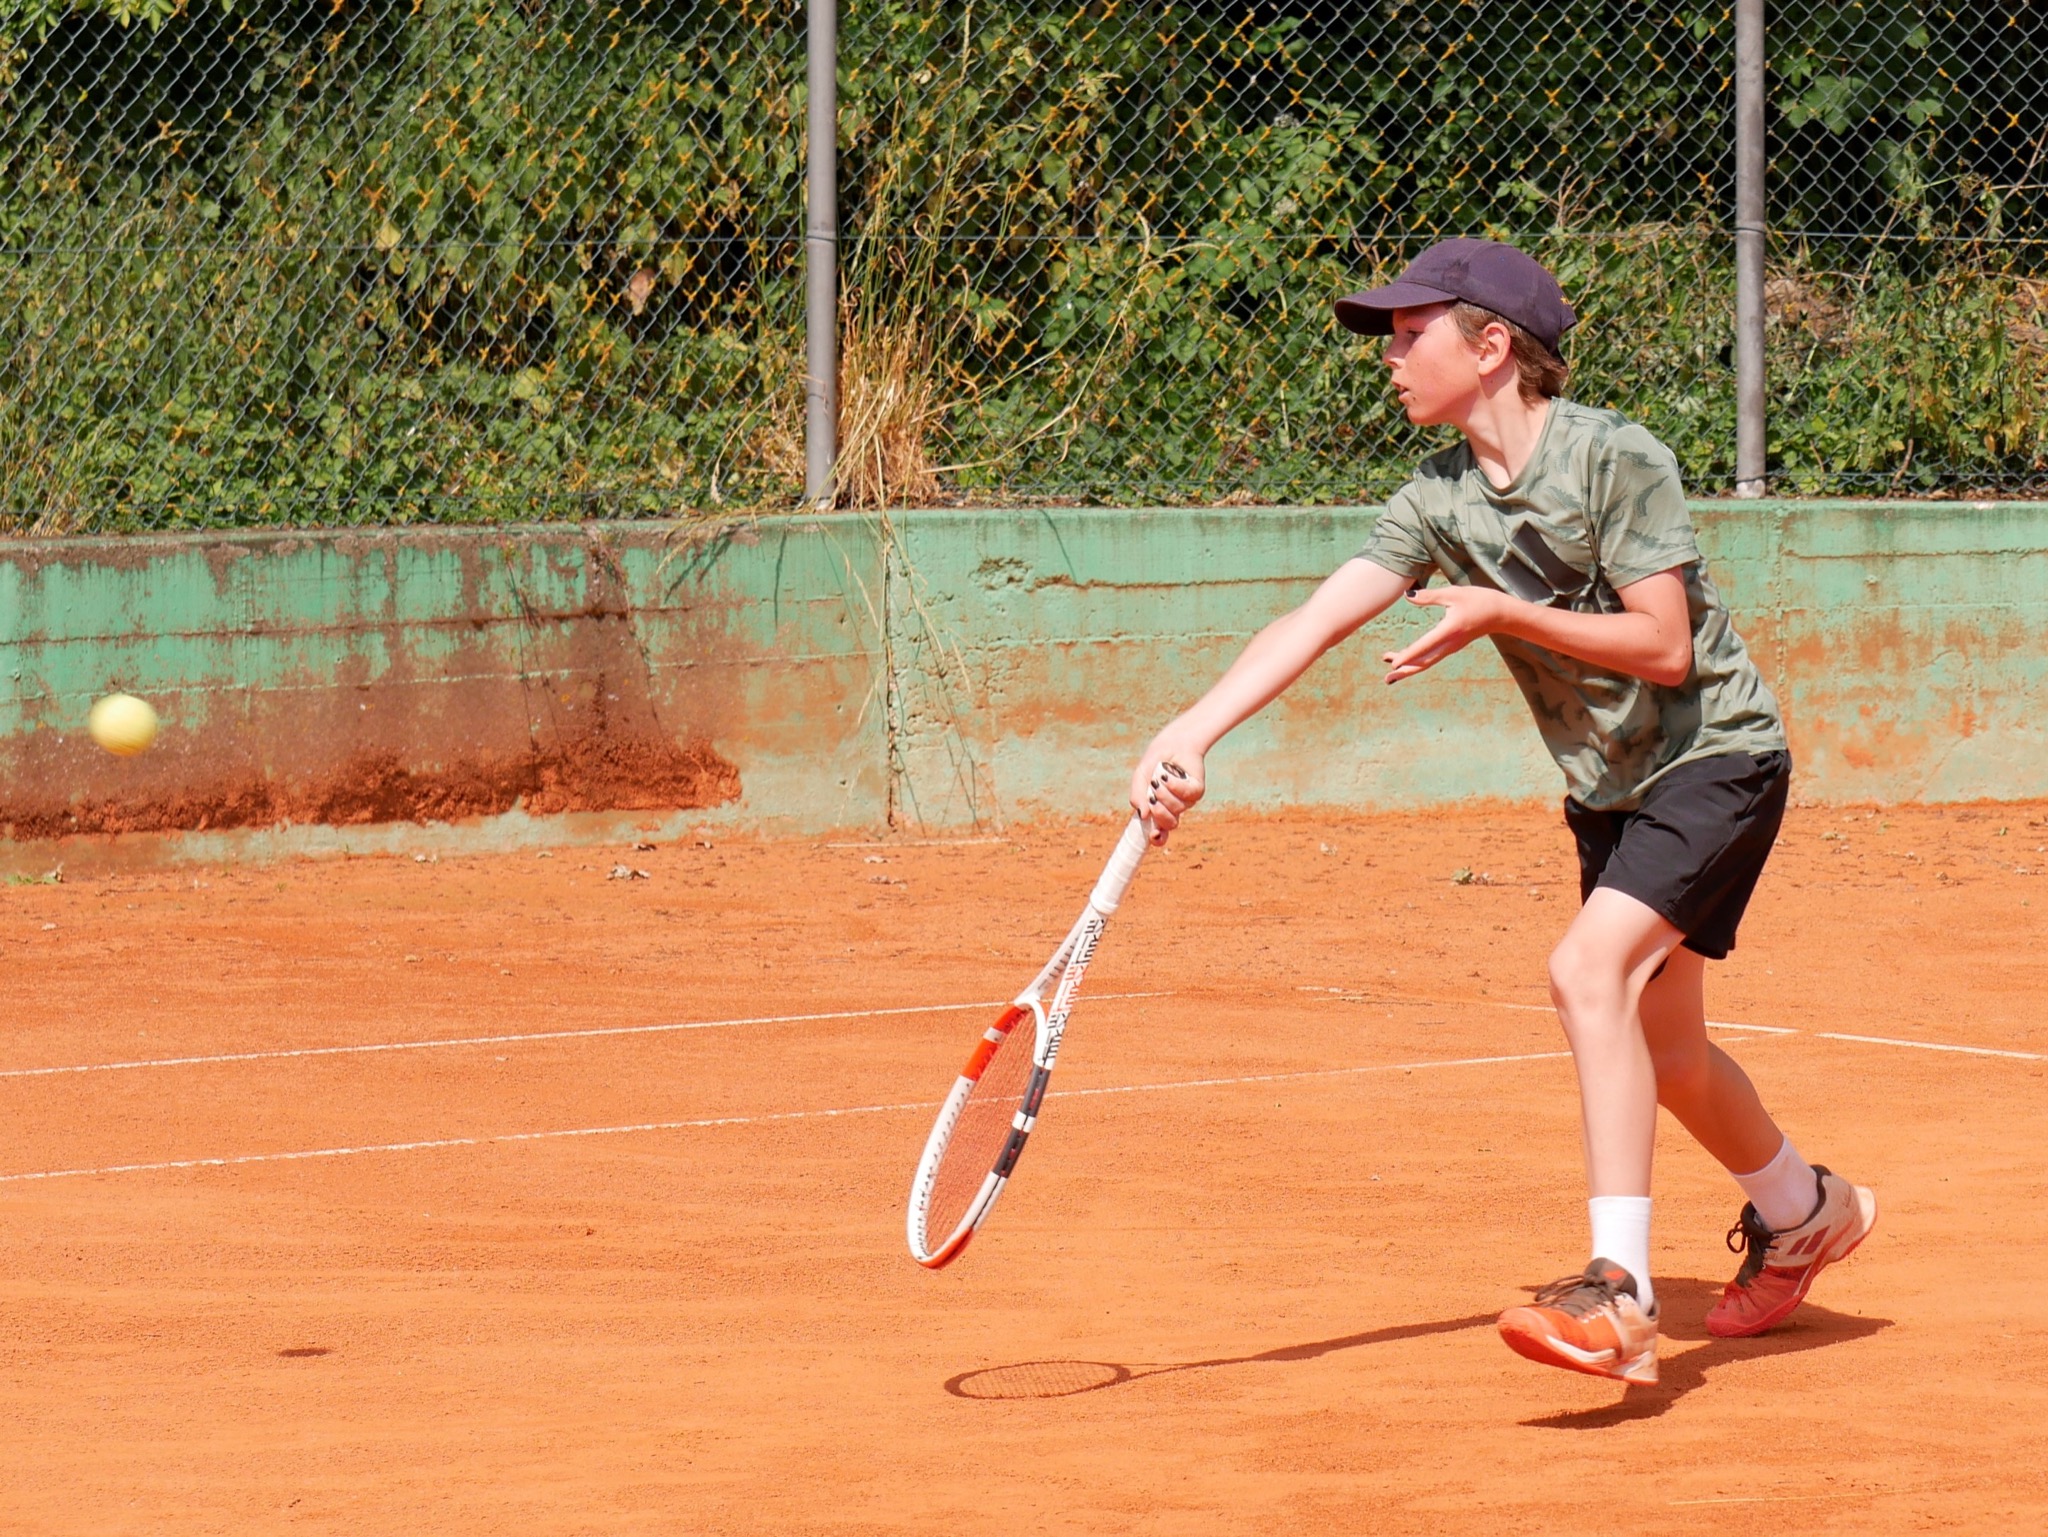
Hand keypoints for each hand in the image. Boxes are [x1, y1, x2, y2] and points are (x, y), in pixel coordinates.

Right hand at [1129, 744, 1204, 843]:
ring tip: (1159, 778)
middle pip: (1169, 824)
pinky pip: (1188, 794)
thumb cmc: (1155, 761)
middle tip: (1152, 795)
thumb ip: (1137, 795)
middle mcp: (1174, 808)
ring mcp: (1187, 800)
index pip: (1160, 833)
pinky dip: (1176, 785)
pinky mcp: (1197, 790)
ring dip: (1165, 793)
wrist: (1172, 742)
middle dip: (1159, 812)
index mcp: (1160, 809)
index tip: (1152, 835)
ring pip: (1177, 809)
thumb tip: (1142, 815)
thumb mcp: (1140, 777)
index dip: (1157, 838)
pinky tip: (1168, 775)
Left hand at [1381, 585, 1513, 682]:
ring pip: (1428, 662)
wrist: (1501, 614)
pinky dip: (1418, 661)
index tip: (1393, 664)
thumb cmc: (1479, 600)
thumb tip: (1408, 595)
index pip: (1424, 646)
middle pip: (1424, 662)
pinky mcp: (1453, 646)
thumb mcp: (1454, 594)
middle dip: (1405, 670)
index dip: (1408, 655)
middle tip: (1386, 678)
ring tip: (1390, 671)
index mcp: (1449, 631)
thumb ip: (1429, 596)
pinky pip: (1433, 657)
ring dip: (1409, 667)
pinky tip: (1408, 659)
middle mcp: (1450, 644)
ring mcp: (1452, 647)